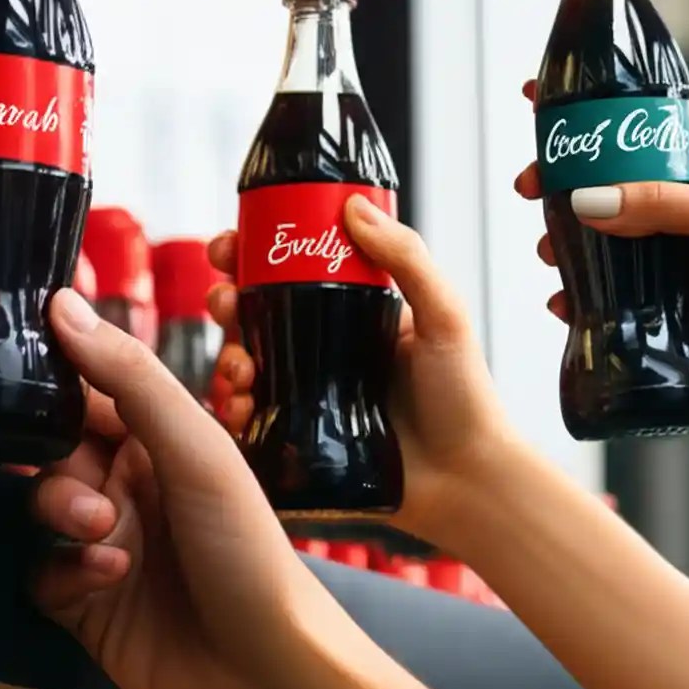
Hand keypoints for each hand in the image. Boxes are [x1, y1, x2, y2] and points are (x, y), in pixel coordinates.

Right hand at [0, 292, 438, 688]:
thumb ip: (131, 381)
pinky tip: (103, 579)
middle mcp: (132, 482)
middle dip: (26, 449)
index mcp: (162, 435)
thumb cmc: (252, 556)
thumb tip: (64, 305)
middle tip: (0, 451)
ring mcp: (106, 541)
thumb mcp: (199, 452)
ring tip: (96, 529)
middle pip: (46, 444)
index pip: (84, 385)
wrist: (264, 675)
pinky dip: (62, 571)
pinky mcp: (85, 600)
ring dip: (57, 511)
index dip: (33, 367)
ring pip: (36, 505)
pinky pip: (37, 571)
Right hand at [208, 196, 519, 547]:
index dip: (253, 253)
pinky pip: (252, 416)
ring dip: (226, 355)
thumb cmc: (466, 400)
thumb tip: (353, 206)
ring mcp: (310, 393)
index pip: (293, 269)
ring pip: (247, 361)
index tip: (230, 245)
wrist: (466, 483)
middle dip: (226, 301)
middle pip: (257, 312)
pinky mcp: (300, 437)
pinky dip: (234, 409)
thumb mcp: (445, 317)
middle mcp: (327, 348)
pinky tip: (240, 410)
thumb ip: (407, 259)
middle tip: (223, 302)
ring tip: (239, 369)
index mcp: (356, 311)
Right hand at [514, 80, 688, 417]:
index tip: (552, 123)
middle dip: (568, 184)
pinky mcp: (675, 302)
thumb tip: (590, 201)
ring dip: (571, 243)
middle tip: (532, 193)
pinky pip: (617, 291)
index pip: (651, 121)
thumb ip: (669, 206)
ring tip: (549, 256)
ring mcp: (683, 254)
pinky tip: (567, 306)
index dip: (599, 116)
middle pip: (616, 178)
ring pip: (609, 236)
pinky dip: (586, 295)